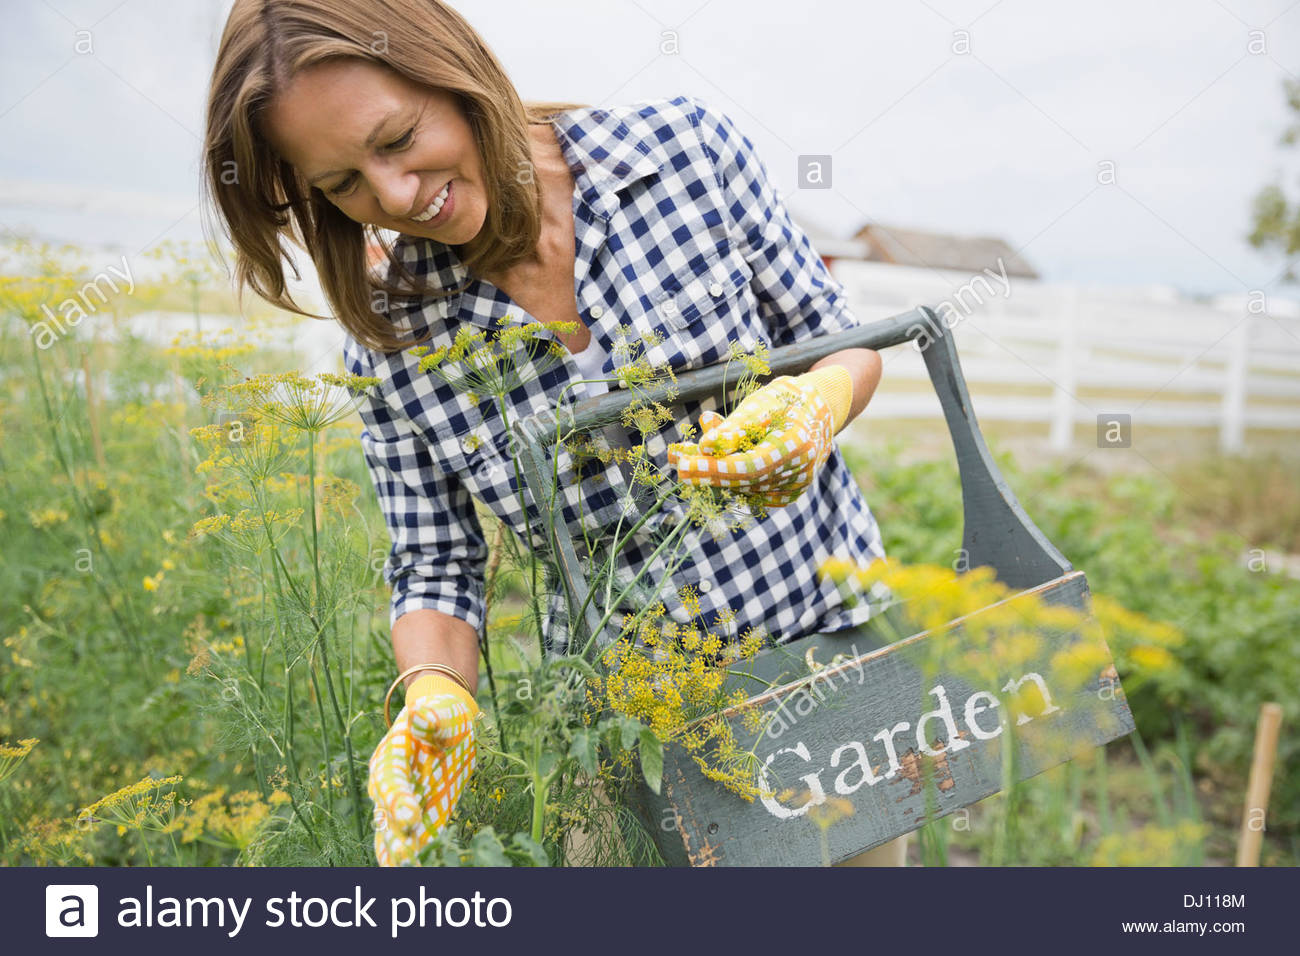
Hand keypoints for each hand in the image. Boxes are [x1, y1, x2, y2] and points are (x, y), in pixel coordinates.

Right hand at [368, 673, 478, 865]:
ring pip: (394, 832)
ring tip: (407, 871)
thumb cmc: (442, 715)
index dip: (399, 799)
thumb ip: (431, 718)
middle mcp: (388, 784)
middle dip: (396, 836)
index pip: (391, 781)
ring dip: (399, 852)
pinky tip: (421, 871)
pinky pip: (413, 838)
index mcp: (389, 756)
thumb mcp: (442, 713)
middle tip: (406, 858)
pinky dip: (416, 854)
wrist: (444, 724)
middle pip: (387, 814)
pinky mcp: (420, 815)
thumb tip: (421, 715)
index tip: (411, 816)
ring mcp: (400, 803)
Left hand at [666, 366, 852, 506]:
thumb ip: (736, 428)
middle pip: (741, 481)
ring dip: (710, 471)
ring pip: (741, 487)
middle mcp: (800, 474)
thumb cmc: (789, 398)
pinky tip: (710, 456)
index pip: (747, 467)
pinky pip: (750, 490)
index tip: (683, 468)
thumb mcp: (761, 403)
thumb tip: (707, 447)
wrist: (821, 408)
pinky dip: (727, 476)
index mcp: (797, 447)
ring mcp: (795, 487)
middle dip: (704, 470)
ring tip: (681, 451)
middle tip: (672, 457)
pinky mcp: (787, 494)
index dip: (713, 470)